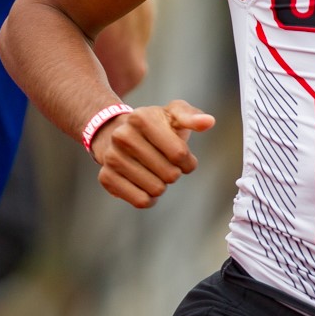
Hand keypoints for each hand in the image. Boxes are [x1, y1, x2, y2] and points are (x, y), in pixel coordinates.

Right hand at [89, 100, 215, 208]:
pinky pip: (140, 201)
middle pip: (170, 174)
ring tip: (155, 172)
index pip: (179, 154)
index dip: (188, 161)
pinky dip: (149, 198)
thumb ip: (192, 117)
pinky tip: (147, 186)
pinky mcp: (106, 177)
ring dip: (162, 185)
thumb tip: (208, 122)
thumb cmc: (154, 126)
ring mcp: (112, 157)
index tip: (184, 158)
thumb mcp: (173, 114)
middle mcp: (122, 136)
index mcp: (141, 118)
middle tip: (167, 165)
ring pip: (156, 189)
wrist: (117, 133)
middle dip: (175, 173)